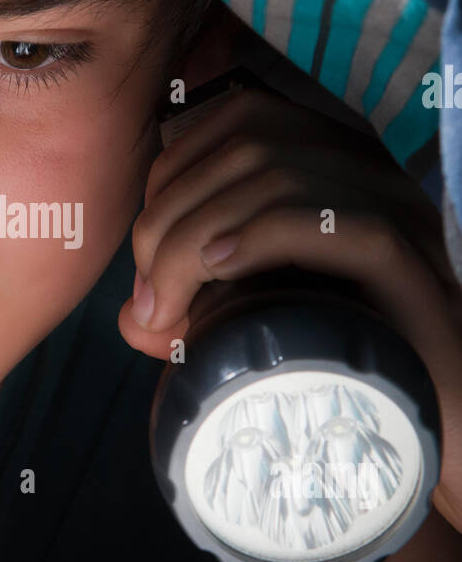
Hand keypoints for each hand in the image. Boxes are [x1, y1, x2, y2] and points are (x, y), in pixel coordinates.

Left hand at [117, 86, 461, 534]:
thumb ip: (196, 317)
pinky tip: (221, 271)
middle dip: (172, 212)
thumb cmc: (349, 383)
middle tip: (149, 299)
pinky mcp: (420, 275)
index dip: (173, 170)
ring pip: (284, 175)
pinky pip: (346, 224)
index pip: (243, 119)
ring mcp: (406, 223)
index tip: (147, 252)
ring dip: (197, 233)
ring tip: (169, 307)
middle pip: (251, 143)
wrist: (443, 442)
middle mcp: (377, 181)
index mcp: (340, 174)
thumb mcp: (260, 334)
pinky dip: (266, 235)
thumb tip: (131, 317)